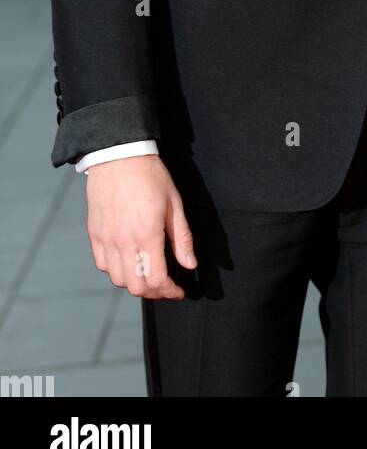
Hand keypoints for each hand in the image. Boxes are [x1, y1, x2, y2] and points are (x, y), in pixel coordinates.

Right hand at [85, 154, 195, 298]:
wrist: (119, 155)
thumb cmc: (150, 176)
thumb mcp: (174, 204)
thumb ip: (182, 238)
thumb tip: (190, 265)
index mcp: (147, 234)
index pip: (157, 280)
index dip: (170, 292)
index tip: (179, 291)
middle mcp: (123, 242)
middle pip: (136, 287)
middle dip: (154, 292)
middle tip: (166, 286)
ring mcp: (106, 239)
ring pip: (118, 279)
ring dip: (135, 283)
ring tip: (148, 275)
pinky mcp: (94, 234)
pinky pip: (102, 264)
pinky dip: (116, 271)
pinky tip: (128, 262)